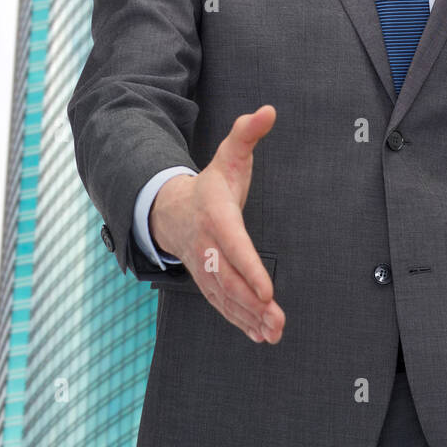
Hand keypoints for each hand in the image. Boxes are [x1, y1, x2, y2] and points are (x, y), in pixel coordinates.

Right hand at [149, 104, 284, 345]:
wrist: (170, 210)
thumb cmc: (210, 183)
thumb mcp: (228, 155)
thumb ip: (247, 134)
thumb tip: (268, 110)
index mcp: (215, 216)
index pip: (234, 245)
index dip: (250, 269)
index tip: (267, 291)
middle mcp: (207, 247)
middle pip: (229, 280)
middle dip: (252, 304)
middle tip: (277, 320)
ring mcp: (204, 268)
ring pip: (225, 298)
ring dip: (248, 319)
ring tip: (273, 333)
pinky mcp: (208, 282)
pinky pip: (223, 306)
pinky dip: (240, 322)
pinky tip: (261, 335)